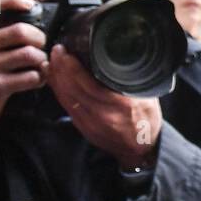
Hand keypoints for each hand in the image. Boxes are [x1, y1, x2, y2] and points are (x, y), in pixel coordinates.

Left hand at [47, 45, 161, 170]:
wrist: (141, 149)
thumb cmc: (146, 122)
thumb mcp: (147, 97)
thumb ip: (132, 81)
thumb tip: (120, 59)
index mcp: (120, 105)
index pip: (88, 83)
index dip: (73, 67)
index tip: (67, 52)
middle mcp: (101, 114)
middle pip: (72, 89)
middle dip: (60, 68)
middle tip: (56, 51)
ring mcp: (89, 122)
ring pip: (65, 97)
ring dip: (56, 78)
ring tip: (52, 62)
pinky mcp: (82, 126)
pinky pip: (66, 105)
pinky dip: (58, 91)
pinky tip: (55, 80)